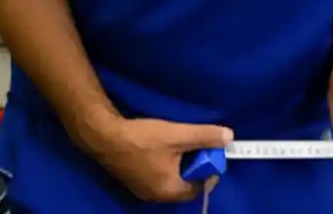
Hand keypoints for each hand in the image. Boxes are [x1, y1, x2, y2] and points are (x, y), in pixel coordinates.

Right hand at [74, 113, 233, 202]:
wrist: (103, 136)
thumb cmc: (142, 139)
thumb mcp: (178, 135)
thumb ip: (205, 137)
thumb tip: (229, 137)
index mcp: (169, 191)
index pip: (198, 188)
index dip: (209, 171)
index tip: (211, 152)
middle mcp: (155, 196)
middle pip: (185, 185)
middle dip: (194, 167)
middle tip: (197, 146)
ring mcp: (142, 190)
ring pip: (171, 180)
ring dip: (180, 165)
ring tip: (182, 145)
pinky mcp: (133, 180)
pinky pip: (158, 176)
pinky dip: (166, 165)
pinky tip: (164, 148)